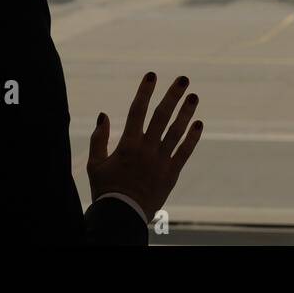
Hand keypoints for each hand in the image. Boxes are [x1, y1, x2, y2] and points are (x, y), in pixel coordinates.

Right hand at [87, 72, 202, 221]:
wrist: (122, 217)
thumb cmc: (106, 191)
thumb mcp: (94, 165)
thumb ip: (98, 139)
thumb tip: (103, 115)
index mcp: (127, 145)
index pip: (137, 111)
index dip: (144, 91)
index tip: (152, 75)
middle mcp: (146, 149)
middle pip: (161, 117)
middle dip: (172, 96)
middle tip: (183, 79)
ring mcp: (161, 161)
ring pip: (176, 132)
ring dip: (186, 113)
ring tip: (194, 96)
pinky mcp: (171, 173)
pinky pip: (184, 153)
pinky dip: (192, 138)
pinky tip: (199, 124)